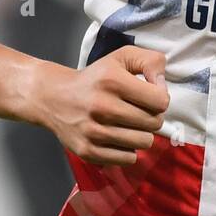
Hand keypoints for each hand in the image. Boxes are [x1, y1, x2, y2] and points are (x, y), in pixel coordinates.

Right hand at [34, 45, 170, 166]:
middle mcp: (102, 107)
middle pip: (154, 123)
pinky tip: (117, 138)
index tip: (148, 96)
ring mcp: (93, 131)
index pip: (161, 101)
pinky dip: (128, 150)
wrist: (53, 97)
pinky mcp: (87, 151)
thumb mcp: (123, 57)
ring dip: (141, 134)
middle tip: (137, 111)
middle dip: (152, 116)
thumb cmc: (95, 77)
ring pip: (144, 142)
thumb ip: (151, 61)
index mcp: (113, 81)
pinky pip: (128, 159)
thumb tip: (163, 85)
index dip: (160, 98)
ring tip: (128, 124)